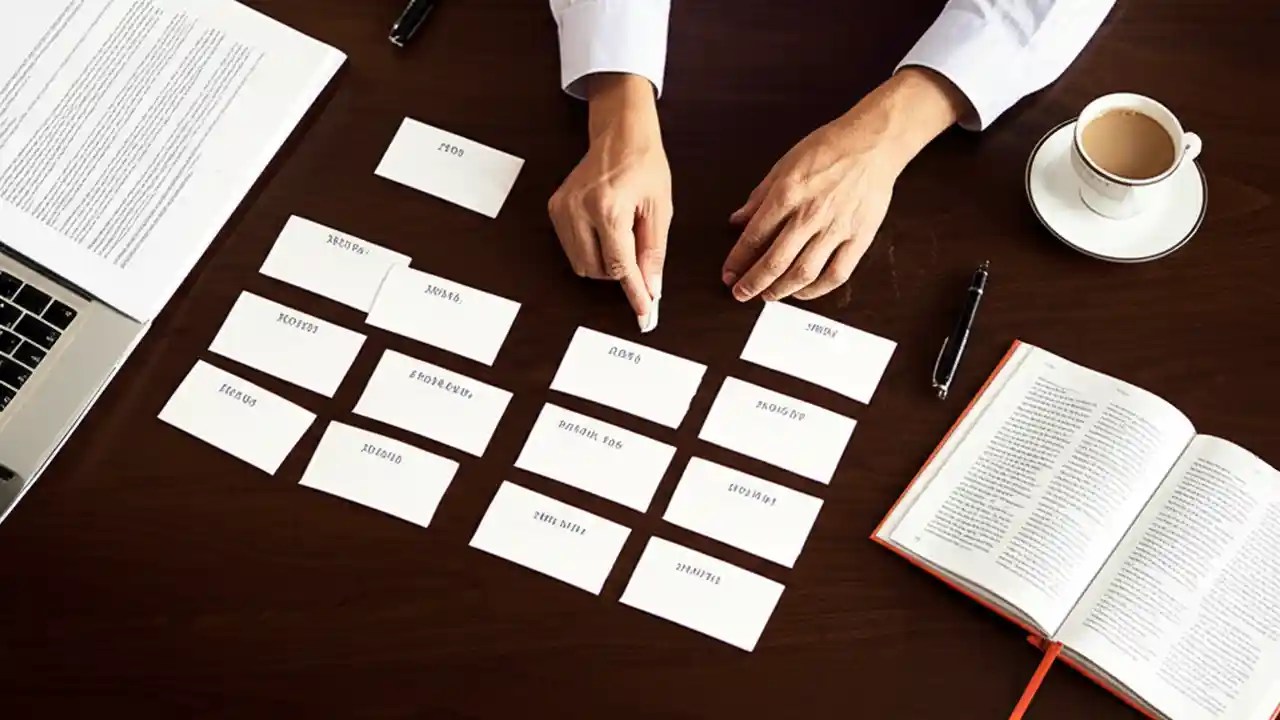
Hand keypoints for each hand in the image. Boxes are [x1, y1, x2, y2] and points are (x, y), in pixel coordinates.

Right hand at [549, 74, 671, 329]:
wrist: (620, 133)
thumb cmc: (644, 164)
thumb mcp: (660, 209)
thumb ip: (654, 252)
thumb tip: (652, 288)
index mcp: (608, 208)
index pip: (620, 266)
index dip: (634, 293)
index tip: (644, 313)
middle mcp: (579, 210)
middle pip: (597, 270)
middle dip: (620, 272)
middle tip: (638, 253)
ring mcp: (562, 209)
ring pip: (581, 264)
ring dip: (604, 262)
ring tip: (621, 234)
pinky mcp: (555, 209)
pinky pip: (571, 249)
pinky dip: (591, 249)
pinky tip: (605, 228)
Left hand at [723, 68, 966, 301]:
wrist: (873, 143)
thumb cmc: (829, 149)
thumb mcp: (784, 165)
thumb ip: (759, 197)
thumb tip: (737, 220)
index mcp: (787, 194)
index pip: (753, 237)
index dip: (737, 260)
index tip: (728, 273)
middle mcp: (810, 215)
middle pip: (775, 262)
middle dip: (753, 283)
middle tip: (741, 293)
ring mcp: (836, 229)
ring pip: (803, 273)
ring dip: (781, 291)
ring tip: (768, 296)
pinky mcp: (859, 238)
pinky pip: (836, 274)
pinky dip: (817, 290)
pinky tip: (803, 292)